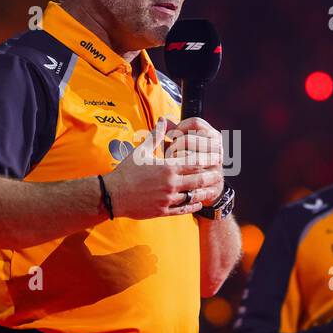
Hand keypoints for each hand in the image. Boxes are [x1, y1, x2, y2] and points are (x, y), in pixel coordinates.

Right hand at [103, 118, 222, 218]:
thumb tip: (163, 120)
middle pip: (198, 180)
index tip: (216, 158)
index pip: (194, 163)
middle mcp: (170, 184)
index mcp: (167, 167)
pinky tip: (198, 202)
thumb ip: (156, 136)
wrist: (113, 194)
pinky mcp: (163, 211)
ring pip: (193, 196)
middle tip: (219, 173)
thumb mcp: (141, 151)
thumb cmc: (126, 171)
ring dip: (205, 192)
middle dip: (210, 177)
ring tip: (213, 189)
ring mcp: (168, 199)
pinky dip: (193, 205)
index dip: (207, 160)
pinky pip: (183, 209)